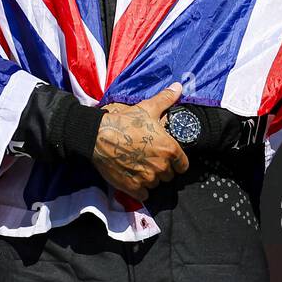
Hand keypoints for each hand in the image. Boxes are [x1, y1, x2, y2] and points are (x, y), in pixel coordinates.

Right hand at [90, 82, 189, 201]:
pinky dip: (139, 189)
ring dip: (150, 179)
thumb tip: (179, 86)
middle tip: (148, 159)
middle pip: (168, 176)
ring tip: (139, 167)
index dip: (176, 162)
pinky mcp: (133, 188)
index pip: (183, 165)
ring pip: (155, 184)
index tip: (167, 158)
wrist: (98, 136)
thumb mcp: (147, 108)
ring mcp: (147, 179)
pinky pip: (143, 195)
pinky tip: (132, 178)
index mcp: (169, 148)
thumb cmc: (124, 122)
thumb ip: (166, 99)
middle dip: (161, 169)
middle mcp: (161, 166)